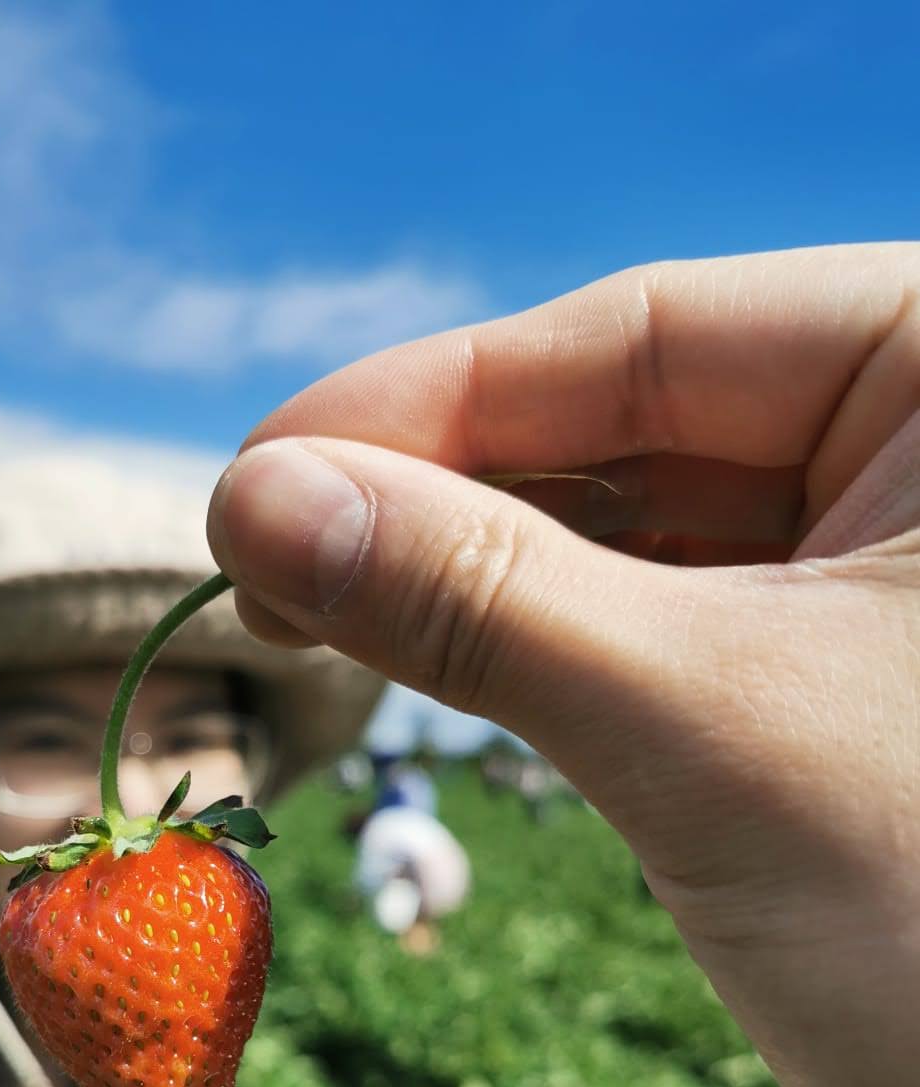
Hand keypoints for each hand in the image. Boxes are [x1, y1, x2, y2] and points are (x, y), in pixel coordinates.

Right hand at [206, 245, 919, 1086]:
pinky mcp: (844, 681)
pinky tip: (426, 659)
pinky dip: (541, 647)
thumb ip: (481, 598)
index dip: (424, 403)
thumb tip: (257, 498)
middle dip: (437, 497)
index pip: (647, 334)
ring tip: (315, 616)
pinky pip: (661, 625)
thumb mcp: (705, 730)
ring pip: (635, 530)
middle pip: (630, 423)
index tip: (252, 475)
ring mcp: (890, 570)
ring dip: (471, 576)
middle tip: (261, 564)